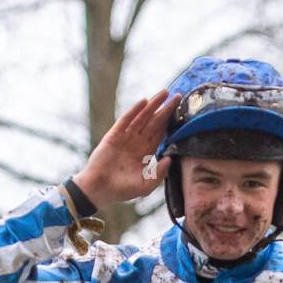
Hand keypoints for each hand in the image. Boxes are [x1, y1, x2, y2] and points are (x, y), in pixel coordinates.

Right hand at [72, 90, 181, 208]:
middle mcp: (137, 142)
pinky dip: (134, 111)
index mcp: (146, 152)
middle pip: (155, 122)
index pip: (161, 133)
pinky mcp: (114, 135)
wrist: (100, 189)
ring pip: (143, 117)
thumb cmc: (122, 190)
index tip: (181, 111)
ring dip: (153, 105)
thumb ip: (159, 173)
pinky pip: (126, 120)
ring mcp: (126, 137)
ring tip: (164, 93)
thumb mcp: (146, 185)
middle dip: (166, 109)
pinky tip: (144, 102)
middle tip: (178, 95)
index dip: (171, 122)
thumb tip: (170, 158)